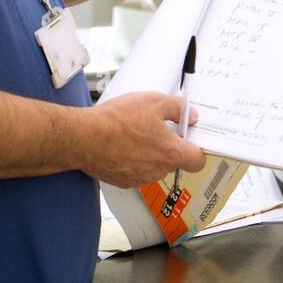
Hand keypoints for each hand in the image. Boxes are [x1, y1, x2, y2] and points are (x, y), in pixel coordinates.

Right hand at [78, 92, 205, 187]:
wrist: (84, 138)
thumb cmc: (118, 120)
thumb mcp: (153, 101)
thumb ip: (177, 108)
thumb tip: (191, 115)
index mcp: (171, 152)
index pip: (198, 160)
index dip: (196, 147)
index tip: (188, 136)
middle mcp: (158, 170)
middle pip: (173, 160)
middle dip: (166, 144)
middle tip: (153, 126)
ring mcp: (140, 178)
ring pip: (153, 165)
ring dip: (147, 151)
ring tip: (131, 132)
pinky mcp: (123, 181)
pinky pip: (135, 170)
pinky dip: (130, 159)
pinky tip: (119, 143)